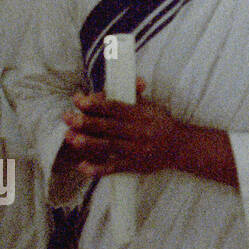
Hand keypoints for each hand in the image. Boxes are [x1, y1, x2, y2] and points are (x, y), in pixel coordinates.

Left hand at [62, 79, 184, 176]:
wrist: (180, 147)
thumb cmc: (161, 124)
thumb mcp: (151, 107)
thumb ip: (136, 95)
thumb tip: (131, 79)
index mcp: (141, 115)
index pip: (116, 108)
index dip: (97, 104)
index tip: (80, 99)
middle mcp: (138, 132)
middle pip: (109, 126)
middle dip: (87, 122)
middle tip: (68, 117)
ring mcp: (135, 150)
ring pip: (109, 146)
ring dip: (88, 142)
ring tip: (71, 138)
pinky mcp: (134, 166)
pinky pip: (114, 168)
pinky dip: (98, 169)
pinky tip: (82, 166)